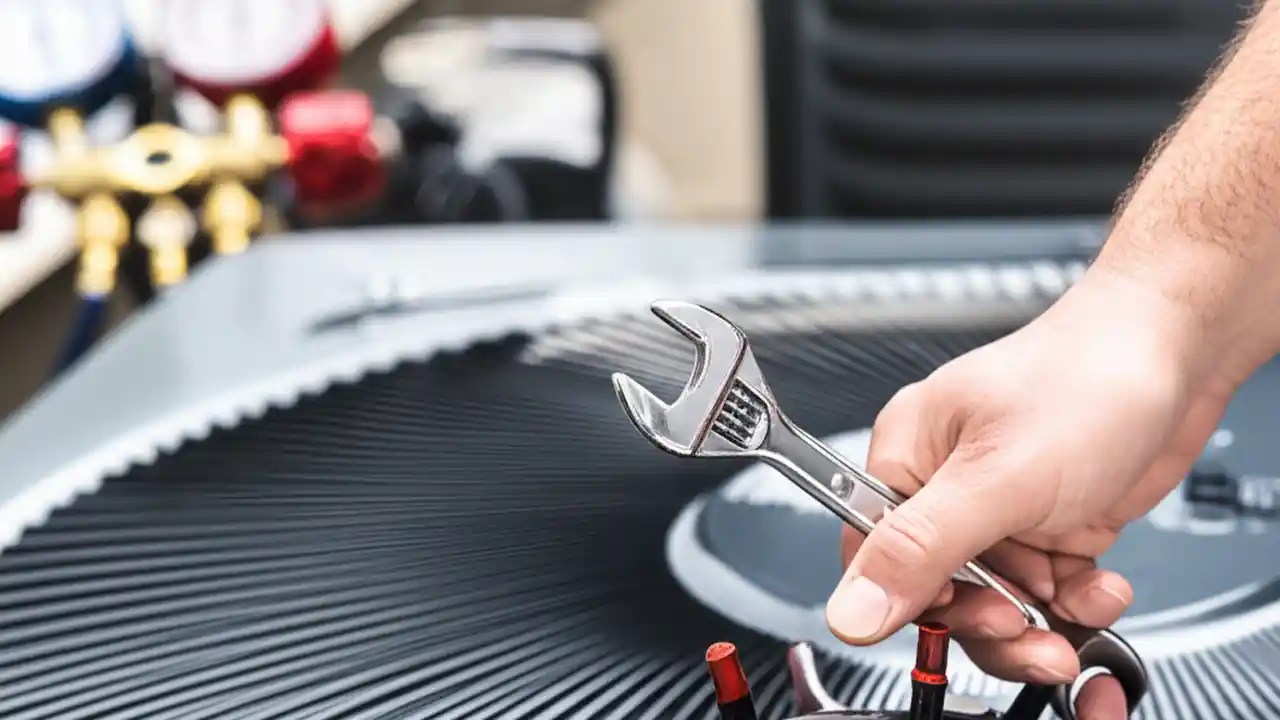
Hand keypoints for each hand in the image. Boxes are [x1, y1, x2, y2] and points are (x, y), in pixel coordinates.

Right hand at [824, 269, 1252, 717]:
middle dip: (990, 618)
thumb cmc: (1086, 380)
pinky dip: (1076, 600)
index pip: (875, 557)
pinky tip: (1099, 585)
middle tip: (1028, 626)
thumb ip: (921, 550)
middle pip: (938, 589)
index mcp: (907, 458)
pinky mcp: (1047, 522)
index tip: (966, 617)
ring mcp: (999, 506)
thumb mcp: (998, 477)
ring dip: (1041, 616)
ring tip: (1076, 608)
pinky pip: (1045, 588)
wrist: (1178, 352)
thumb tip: (851, 611)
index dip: (915, 601)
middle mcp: (945, 484)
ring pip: (995, 598)